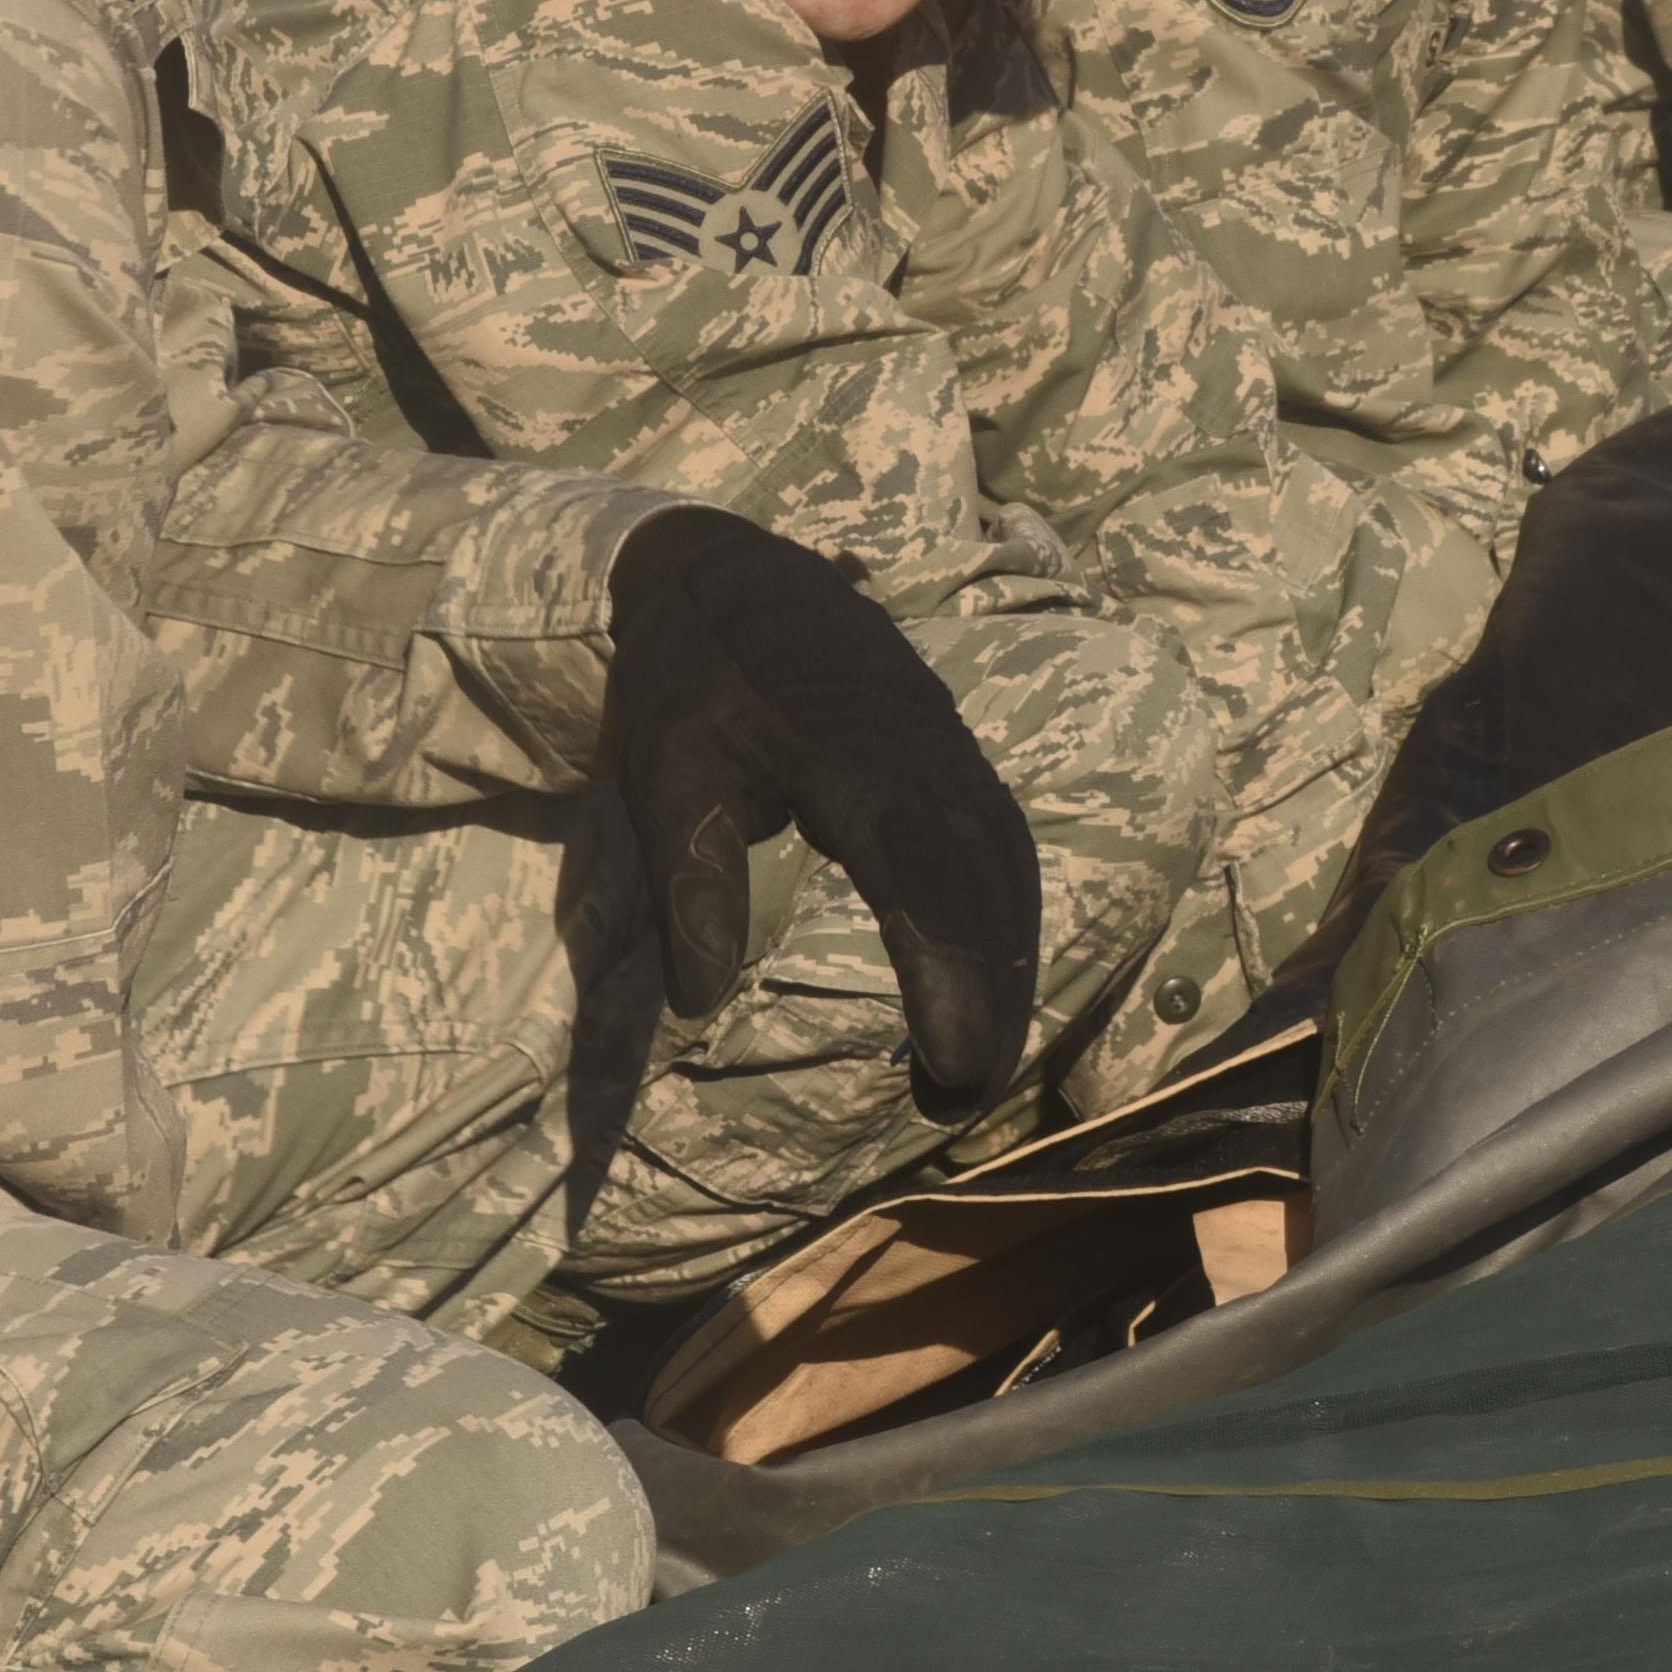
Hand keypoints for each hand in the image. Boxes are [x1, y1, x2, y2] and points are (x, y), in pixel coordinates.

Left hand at [560, 508, 1042, 1224]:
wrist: (732, 570)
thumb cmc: (689, 672)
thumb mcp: (663, 769)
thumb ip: (690, 879)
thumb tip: (703, 999)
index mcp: (852, 756)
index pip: (922, 879)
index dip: (949, 976)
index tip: (951, 1066)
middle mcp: (924, 753)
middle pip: (986, 888)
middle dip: (992, 999)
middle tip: (959, 1101)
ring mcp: (949, 748)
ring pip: (1007, 868)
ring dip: (1007, 966)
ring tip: (977, 1063)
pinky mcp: (953, 754)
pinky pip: (1003, 843)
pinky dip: (1007, 919)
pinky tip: (991, 977)